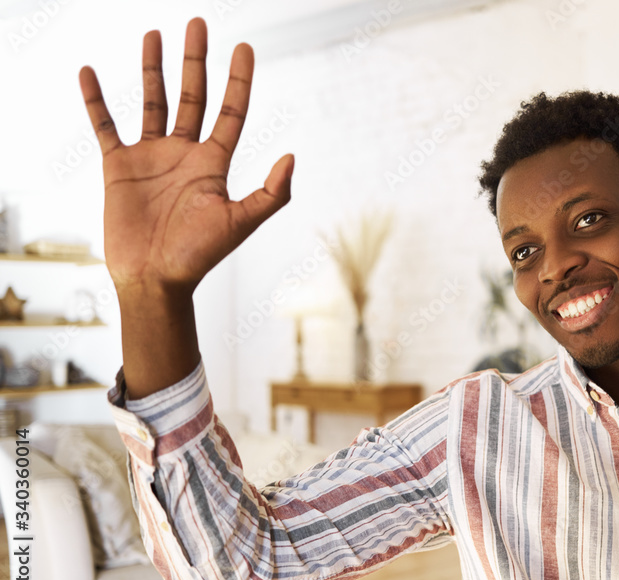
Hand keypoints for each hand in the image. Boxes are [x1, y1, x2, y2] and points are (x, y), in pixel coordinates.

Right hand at [79, 17, 292, 295]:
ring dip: (153, 69)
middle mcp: (184, 153)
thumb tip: (291, 156)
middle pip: (192, 96)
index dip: (238, 80)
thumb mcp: (241, 223)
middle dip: (195, 61)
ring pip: (152, 102)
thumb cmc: (199, 255)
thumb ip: (271, 194)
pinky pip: (105, 125)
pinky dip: (96, 100)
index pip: (231, 111)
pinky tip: (90, 73)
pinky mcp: (118, 166)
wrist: (155, 279)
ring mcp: (151, 157)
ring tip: (155, 34)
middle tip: (198, 24)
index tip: (244, 47)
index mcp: (214, 163)